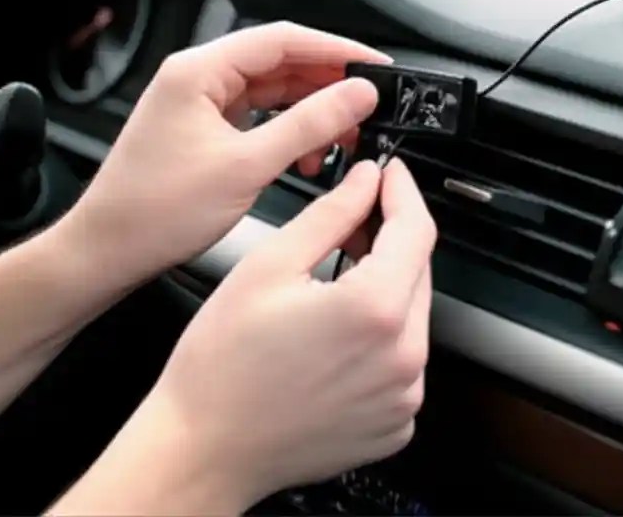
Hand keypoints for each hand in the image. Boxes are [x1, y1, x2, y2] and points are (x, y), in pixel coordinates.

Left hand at [54, 21, 389, 291]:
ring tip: (343, 140)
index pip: (284, 39)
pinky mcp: (204, 131)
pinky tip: (308, 158)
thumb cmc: (155, 211)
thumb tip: (355, 96)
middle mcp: (196, 79)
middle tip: (367, 109)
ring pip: (273, 94)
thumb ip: (308, 125)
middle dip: (328, 87)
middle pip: (281, 64)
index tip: (374, 67)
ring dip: (311, 115)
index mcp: (198, 71)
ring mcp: (199, 105)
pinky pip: (259, 119)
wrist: (109, 250)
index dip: (337, 50)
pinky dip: (289, 135)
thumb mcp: (247, 166)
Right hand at [82, 158, 436, 514]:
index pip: (415, 229)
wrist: (204, 448)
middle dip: (390, 240)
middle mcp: (402, 357)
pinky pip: (402, 365)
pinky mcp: (394, 425)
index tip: (390, 174)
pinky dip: (381, 342)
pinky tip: (336, 338)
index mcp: (374, 310)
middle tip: (351, 223)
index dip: (403, 191)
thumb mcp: (268, 265)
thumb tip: (367, 182)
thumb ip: (331, 214)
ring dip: (386, 291)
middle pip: (417, 273)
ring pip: (412, 318)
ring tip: (334, 284)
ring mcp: (402, 397)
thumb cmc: (222, 367)